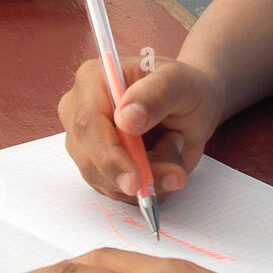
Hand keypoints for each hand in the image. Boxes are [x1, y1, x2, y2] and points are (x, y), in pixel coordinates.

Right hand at [58, 56, 224, 206]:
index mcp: (92, 80)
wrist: (192, 106)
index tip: (135, 178)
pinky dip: (149, 184)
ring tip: (175, 143)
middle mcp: (80, 112)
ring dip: (150, 176)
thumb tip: (126, 117)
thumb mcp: (180, 83)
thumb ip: (155, 95)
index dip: (109, 156)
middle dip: (134, 174)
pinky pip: (120, 191)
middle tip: (175, 175)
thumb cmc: (183, 87)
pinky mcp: (99, 168)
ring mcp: (87, 144)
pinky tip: (166, 158)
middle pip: (90, 160)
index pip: (87, 125)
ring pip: (106, 181)